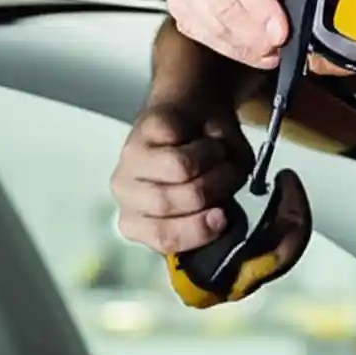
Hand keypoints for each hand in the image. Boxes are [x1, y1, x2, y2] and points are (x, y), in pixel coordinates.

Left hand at [110, 101, 253, 254]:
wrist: (199, 117)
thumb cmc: (206, 167)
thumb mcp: (218, 202)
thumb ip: (217, 217)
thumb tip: (222, 219)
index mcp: (142, 222)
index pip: (163, 237)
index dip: (196, 230)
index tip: (223, 217)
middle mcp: (127, 194)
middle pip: (168, 202)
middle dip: (212, 189)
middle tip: (228, 175)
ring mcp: (130, 160)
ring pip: (178, 169)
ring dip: (213, 161)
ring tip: (219, 154)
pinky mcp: (143, 130)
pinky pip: (181, 141)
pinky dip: (207, 141)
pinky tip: (204, 138)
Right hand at [167, 0, 303, 68]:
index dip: (260, 6)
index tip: (281, 32)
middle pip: (222, 2)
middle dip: (254, 35)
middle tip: (277, 47)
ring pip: (209, 22)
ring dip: (243, 45)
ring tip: (269, 51)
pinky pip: (198, 31)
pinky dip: (228, 47)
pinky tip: (251, 49)